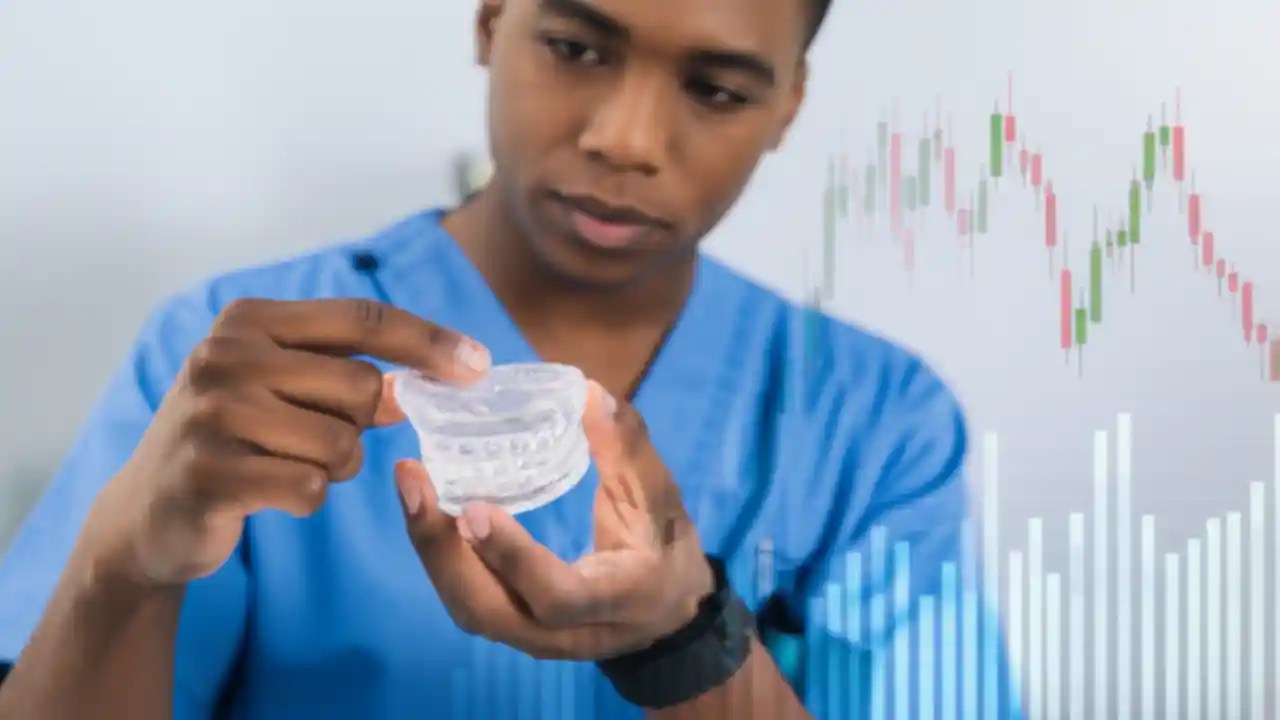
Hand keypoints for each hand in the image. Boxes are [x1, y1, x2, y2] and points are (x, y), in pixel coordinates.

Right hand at [81, 298, 490, 587]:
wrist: (147, 511)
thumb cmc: (235, 438)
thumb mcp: (283, 387)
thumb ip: (348, 373)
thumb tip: (434, 377)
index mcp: (249, 320)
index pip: (363, 318)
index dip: (429, 342)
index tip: (478, 366)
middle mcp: (225, 355)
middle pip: (364, 387)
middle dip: (361, 424)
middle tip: (315, 436)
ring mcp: (212, 414)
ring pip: (343, 444)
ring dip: (334, 467)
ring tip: (286, 464)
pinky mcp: (210, 474)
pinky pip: (310, 489)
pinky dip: (305, 499)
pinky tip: (268, 493)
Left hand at [397, 381, 714, 660]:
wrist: (665, 612)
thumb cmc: (666, 545)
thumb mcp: (662, 496)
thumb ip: (628, 449)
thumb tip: (589, 391)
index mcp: (618, 599)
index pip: (557, 594)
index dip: (513, 556)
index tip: (473, 507)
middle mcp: (567, 633)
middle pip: (488, 610)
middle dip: (441, 550)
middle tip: (413, 481)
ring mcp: (534, 638)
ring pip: (468, 609)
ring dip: (430, 550)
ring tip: (411, 486)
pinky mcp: (512, 625)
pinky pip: (467, 597)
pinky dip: (440, 554)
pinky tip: (425, 506)